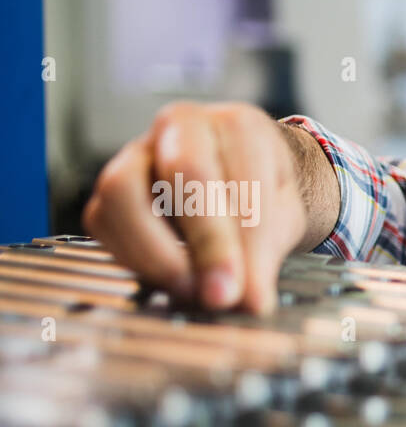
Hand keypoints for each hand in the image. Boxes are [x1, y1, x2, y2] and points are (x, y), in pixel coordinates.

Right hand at [83, 101, 309, 314]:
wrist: (242, 181)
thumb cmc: (263, 194)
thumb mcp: (282, 219)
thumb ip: (267, 253)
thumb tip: (249, 300)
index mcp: (237, 126)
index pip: (242, 171)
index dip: (247, 237)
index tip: (251, 289)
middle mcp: (182, 129)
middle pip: (183, 171)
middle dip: (207, 242)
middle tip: (222, 294)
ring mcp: (137, 154)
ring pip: (123, 192)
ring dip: (157, 253)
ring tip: (192, 292)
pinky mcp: (109, 191)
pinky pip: (103, 221)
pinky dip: (133, 259)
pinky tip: (169, 281)